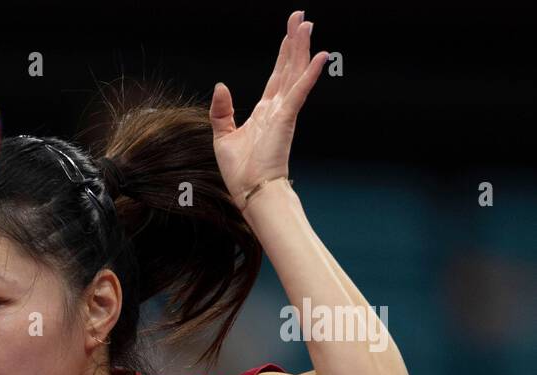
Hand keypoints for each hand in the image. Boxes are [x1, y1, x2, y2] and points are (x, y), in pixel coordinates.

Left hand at [209, 10, 327, 208]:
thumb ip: (221, 111)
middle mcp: (277, 108)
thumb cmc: (240, 171)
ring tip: (307, 25)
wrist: (249, 190)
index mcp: (264, 111)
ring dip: (301, 49)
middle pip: (289, 68)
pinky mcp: (286, 119)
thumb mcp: (222, 136)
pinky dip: (309, 74)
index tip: (289, 32)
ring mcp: (284, 112)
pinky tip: (319, 55)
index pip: (277, 75)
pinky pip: (299, 91)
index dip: (283, 53)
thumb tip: (221, 85)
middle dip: (294, 42)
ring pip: (295, 73)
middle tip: (300, 17)